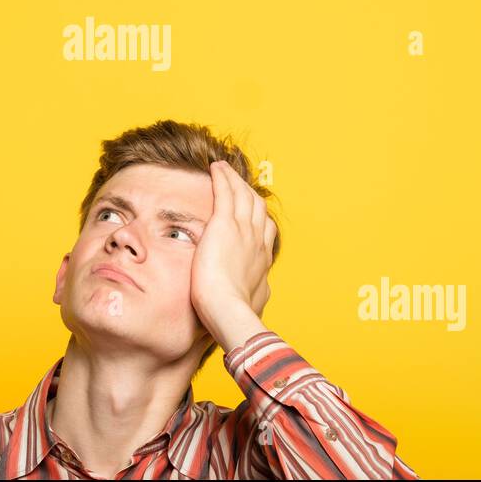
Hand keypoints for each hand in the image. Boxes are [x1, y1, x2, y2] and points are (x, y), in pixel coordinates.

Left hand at [190, 160, 276, 330]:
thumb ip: (254, 294)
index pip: (264, 229)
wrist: (229, 310)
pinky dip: (222, 177)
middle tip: (238, 182)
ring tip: (224, 168)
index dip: (259, 217)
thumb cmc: (235, 313)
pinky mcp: (224, 224)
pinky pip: (225, 192)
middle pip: (256, 207)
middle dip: (247, 192)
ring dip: (234, 179)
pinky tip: (216, 167)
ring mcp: (242, 230)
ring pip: (242, 195)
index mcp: (261, 259)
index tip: (253, 211)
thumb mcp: (253, 302)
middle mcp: (256, 240)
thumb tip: (258, 297)